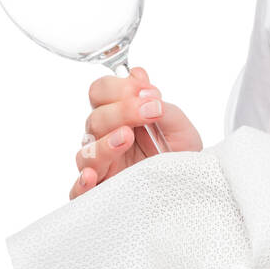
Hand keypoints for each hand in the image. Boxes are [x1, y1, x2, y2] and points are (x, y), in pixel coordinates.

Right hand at [69, 65, 202, 198]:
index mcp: (118, 116)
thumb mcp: (178, 125)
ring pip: (86, 152)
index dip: (120, 87)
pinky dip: (81, 184)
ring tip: (127, 137)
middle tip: (151, 112)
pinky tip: (91, 177)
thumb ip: (158, 101)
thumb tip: (138, 75)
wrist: (191, 186)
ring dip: (105, 143)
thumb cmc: (180, 154)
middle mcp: (105, 138)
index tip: (149, 93)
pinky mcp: (100, 193)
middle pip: (95, 118)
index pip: (100, 92)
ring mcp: (101, 166)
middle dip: (122, 111)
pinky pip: (78, 191)